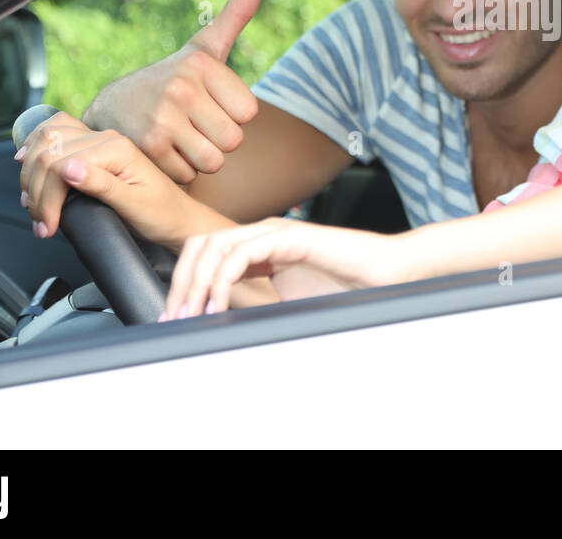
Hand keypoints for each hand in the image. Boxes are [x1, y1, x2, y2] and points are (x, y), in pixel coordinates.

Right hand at [17, 110, 197, 244]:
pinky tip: (26, 161)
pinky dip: (35, 149)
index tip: (47, 226)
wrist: (178, 218)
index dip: (47, 198)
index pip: (60, 164)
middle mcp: (106, 139)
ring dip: (31, 174)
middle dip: (36, 190)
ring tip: (34, 207)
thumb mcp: (133, 205)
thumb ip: (102, 185)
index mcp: (116, 149)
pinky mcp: (94, 149)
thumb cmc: (161, 214)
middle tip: (41, 223)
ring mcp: (99, 141)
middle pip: (48, 152)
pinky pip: (56, 136)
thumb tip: (68, 169)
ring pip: (47, 141)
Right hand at [82, 0, 262, 183]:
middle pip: (233, 140)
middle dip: (218, 139)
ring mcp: (163, 117)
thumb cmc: (174, 79)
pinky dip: (179, 170)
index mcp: (201, 62)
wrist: (112, 106)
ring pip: (214, 161)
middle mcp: (181, 86)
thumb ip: (236, 13)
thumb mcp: (204, 47)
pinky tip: (163, 150)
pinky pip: (189, 174)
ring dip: (201, 158)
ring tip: (180, 137)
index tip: (209, 103)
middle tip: (194, 124)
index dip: (232, 114)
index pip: (249, 112)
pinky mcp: (148, 147)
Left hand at [162, 218, 417, 317]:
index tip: (175, 317)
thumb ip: (257, 304)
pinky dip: (223, 279)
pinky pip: (243, 252)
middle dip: (181, 282)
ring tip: (193, 314)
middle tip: (175, 317)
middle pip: (201, 245)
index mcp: (260, 247)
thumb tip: (221, 329)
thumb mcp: (288, 301)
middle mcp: (263, 234)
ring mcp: (277, 232)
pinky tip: (220, 303)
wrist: (386, 275)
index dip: (184, 282)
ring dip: (197, 283)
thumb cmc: (346, 287)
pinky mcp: (291, 237)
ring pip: (216, 246)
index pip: (206, 253)